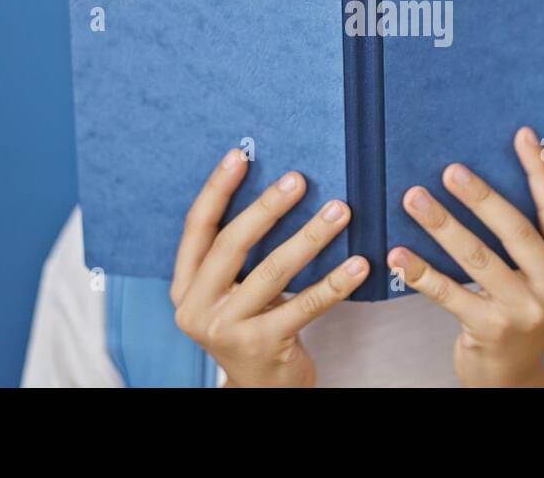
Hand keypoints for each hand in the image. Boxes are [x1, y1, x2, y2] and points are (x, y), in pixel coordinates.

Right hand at [170, 149, 369, 386]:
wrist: (261, 388)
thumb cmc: (252, 324)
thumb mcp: (232, 290)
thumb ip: (238, 253)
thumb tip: (276, 187)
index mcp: (185, 285)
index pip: (197, 227)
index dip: (217, 189)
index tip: (240, 155)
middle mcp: (197, 307)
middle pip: (233, 244)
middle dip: (268, 207)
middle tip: (299, 180)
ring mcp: (227, 329)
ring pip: (273, 271)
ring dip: (311, 236)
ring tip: (340, 210)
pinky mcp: (262, 346)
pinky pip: (305, 306)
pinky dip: (335, 283)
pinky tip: (358, 264)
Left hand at [387, 127, 543, 386]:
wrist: (512, 377)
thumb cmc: (519, 312)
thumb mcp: (540, 279)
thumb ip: (530, 241)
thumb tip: (486, 177)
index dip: (541, 172)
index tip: (522, 135)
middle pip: (516, 231)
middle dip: (481, 196)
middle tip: (450, 169)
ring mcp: (526, 313)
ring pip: (478, 258)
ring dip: (442, 224)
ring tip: (414, 198)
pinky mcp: (491, 331)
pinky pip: (449, 293)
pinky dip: (420, 272)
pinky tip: (396, 255)